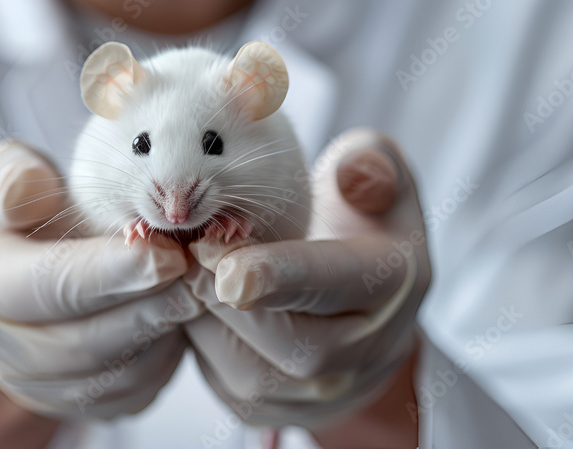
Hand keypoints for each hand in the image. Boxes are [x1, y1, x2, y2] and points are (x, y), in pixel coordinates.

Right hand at [0, 140, 203, 419]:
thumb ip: (10, 174)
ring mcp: (44, 386)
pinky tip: (184, 312)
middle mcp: (5, 348)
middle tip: (202, 272)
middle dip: (153, 305)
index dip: (111, 273)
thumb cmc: (15, 215)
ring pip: (120, 371)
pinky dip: (168, 354)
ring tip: (200, 285)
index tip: (168, 255)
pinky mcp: (84, 403)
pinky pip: (136, 389)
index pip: (49, 285)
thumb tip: (29, 192)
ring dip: (167, 330)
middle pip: (89, 340)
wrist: (12, 279)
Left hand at [182, 129, 430, 432]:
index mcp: (391, 281)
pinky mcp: (270, 408)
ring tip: (182, 266)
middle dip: (226, 297)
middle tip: (187, 248)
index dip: (282, 276)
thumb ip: (368, 164)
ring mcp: (318, 391)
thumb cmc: (358, 223)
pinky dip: (194, 339)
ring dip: (202, 318)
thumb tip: (353, 173)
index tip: (228, 268)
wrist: (360, 303)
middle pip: (292, 342)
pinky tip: (185, 296)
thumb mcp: (377, 176)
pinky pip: (222, 382)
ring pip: (248, 371)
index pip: (337, 283)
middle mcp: (364, 350)